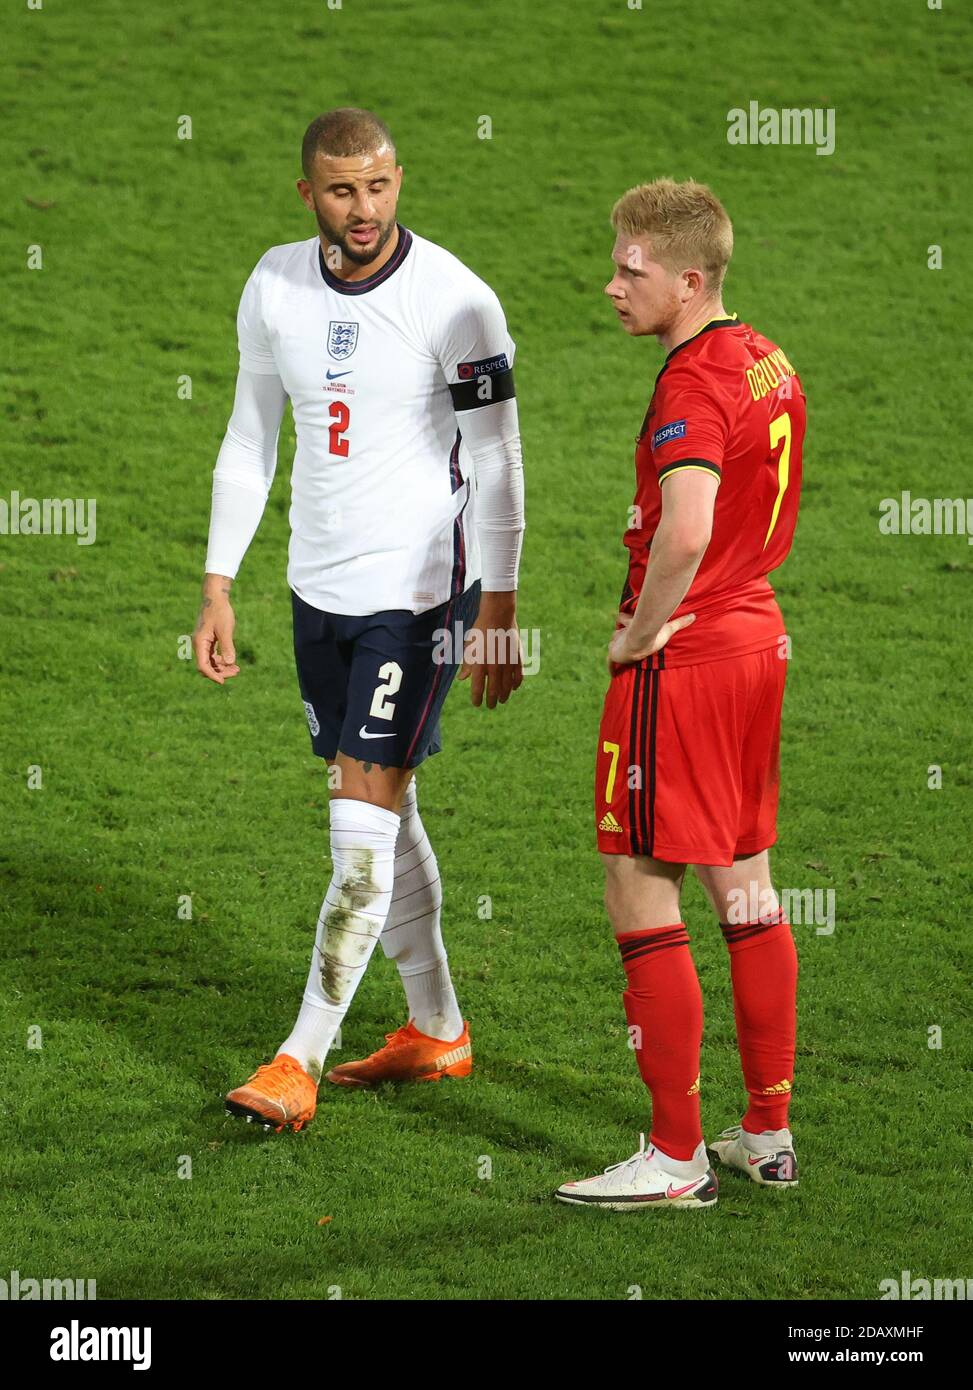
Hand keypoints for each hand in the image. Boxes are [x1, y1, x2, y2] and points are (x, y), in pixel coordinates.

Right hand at [193, 576, 239, 684]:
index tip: (223, 681)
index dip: (213, 675)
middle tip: (236, 672)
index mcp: (200, 642)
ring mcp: (203, 643)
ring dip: (222, 667)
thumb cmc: (220, 611)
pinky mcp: (209, 641)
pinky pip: (213, 655)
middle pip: (207, 666)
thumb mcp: (225, 629)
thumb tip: (230, 662)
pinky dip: (222, 660)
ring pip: (211, 662)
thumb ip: (227, 646)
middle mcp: (199, 644)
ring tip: (237, 669)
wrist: (216, 598)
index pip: (203, 666)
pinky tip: (232, 662)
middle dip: (220, 672)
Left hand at [457, 591, 523, 708]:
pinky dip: (515, 684)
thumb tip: (462, 679)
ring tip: (502, 700)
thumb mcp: (469, 647)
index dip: (477, 699)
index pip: (477, 689)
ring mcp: (507, 663)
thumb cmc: (480, 631)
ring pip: (507, 687)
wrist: (497, 615)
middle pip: (493, 691)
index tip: (477, 704)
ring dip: (504, 696)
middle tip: (491, 706)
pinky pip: (518, 677)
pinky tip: (513, 688)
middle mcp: (493, 666)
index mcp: (479, 664)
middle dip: (492, 701)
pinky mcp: (517, 658)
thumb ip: (467, 664)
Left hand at [607, 610, 695, 672]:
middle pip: (617, 633)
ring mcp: (616, 643)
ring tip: (623, 657)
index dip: (625, 620)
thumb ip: (680, 622)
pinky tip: (613, 673)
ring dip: (616, 649)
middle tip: (625, 643)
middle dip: (620, 636)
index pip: (624, 620)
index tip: (624, 620)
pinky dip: (611, 667)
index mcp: (632, 626)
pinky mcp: (613, 653)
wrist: (640, 640)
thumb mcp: (668, 628)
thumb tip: (694, 616)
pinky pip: (610, 661)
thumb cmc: (653, 634)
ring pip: (613, 644)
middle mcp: (623, 633)